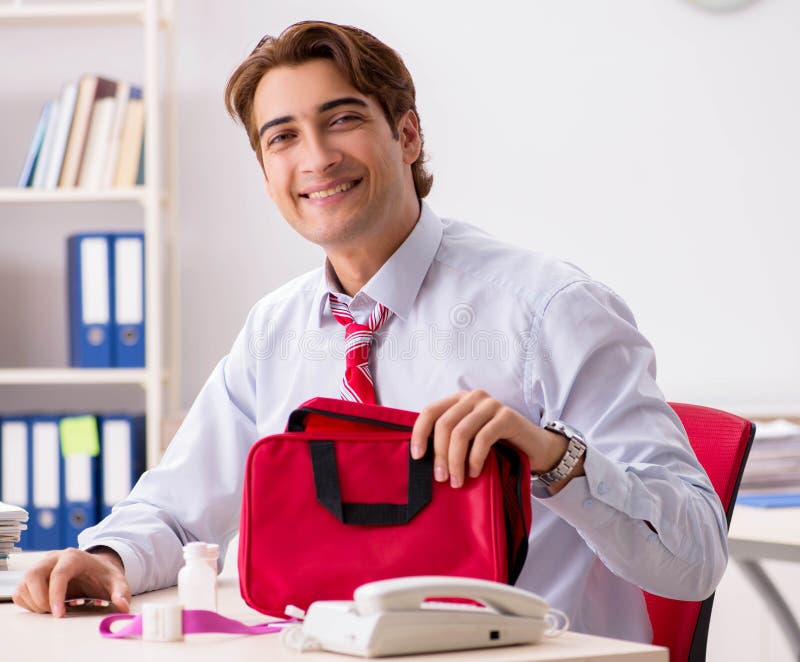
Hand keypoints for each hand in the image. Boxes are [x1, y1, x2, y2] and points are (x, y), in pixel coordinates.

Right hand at [12, 547, 129, 617]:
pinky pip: (20, 591)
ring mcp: (40, 566)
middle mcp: (53, 558)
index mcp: (74, 557)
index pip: (59, 573)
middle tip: (56, 612)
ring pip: (24, 583)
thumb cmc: (102, 575)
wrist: (94, 568)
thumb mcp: (116, 581)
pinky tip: (45, 607)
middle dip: (41, 598)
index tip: (59, 614)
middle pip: (34, 575)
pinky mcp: (32, 577)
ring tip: (53, 609)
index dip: (56, 595)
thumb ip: (121, 592)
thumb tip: (123, 606)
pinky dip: (28, 603)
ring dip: (34, 602)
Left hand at [410, 389, 583, 491]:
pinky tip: (474, 472)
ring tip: (456, 481)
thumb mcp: (469, 439)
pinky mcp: (507, 416)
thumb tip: (421, 458)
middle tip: (441, 478)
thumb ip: (448, 440)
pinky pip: (483, 439)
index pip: (430, 411)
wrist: (535, 448)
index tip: (417, 456)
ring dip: (455, 461)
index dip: (419, 433)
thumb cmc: (497, 446)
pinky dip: (475, 459)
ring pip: (461, 433)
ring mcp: (491, 405)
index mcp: (458, 400)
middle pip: (444, 424)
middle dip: (439, 454)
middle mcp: (473, 397)